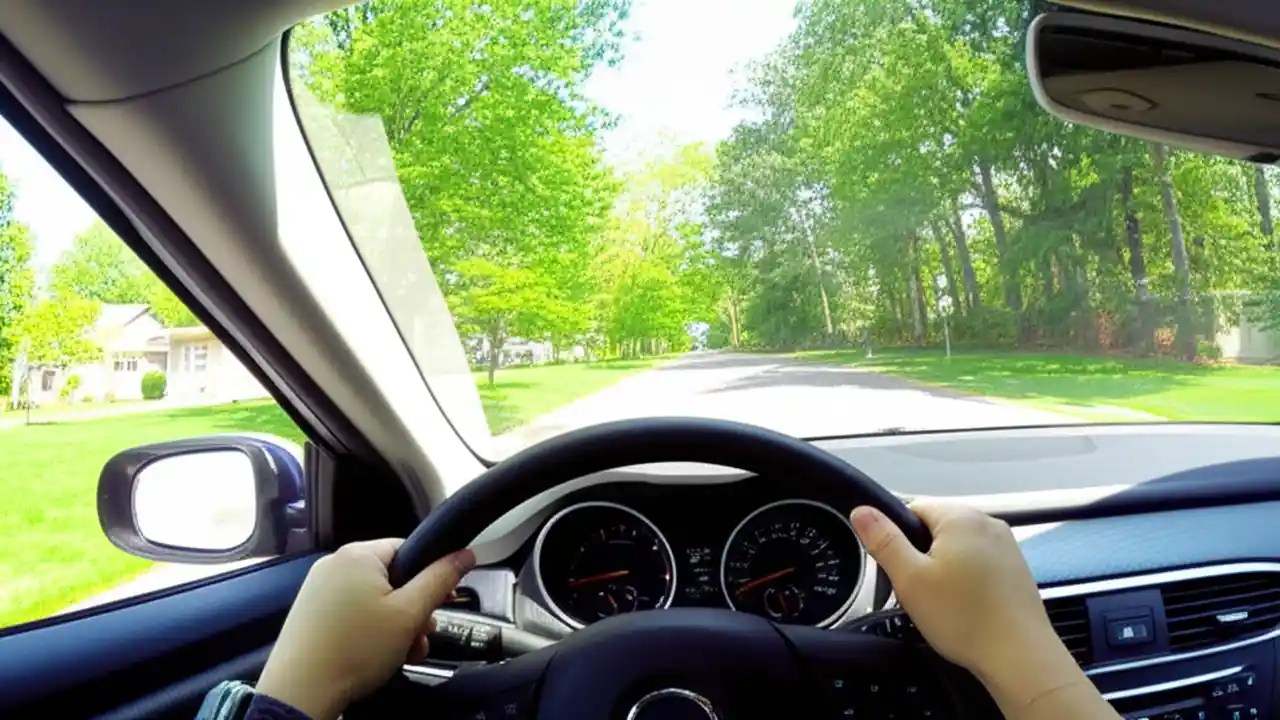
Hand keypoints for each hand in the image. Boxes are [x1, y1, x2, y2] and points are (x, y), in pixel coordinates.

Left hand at [256, 539, 474, 719]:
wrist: (301, 691)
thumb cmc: (355, 649)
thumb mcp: (409, 614)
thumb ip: (440, 580)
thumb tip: (464, 554)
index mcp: (358, 554)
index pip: (409, 549)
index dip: (430, 576)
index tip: (441, 602)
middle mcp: (334, 564)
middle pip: (392, 577)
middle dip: (414, 609)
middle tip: (421, 635)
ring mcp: (319, 589)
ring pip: (374, 599)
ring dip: (396, 624)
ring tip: (403, 651)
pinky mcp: (311, 613)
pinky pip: (353, 612)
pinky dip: (371, 629)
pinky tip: (379, 654)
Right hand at [850, 502, 1116, 718]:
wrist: (1019, 657)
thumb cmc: (962, 617)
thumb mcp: (910, 579)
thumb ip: (884, 540)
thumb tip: (861, 510)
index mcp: (960, 516)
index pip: (913, 508)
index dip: (899, 539)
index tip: (901, 571)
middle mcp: (988, 521)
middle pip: (936, 528)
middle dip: (922, 556)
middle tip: (920, 592)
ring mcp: (1007, 545)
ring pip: (958, 547)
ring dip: (944, 569)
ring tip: (944, 603)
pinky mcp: (1017, 568)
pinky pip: (979, 563)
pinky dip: (967, 579)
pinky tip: (967, 606)